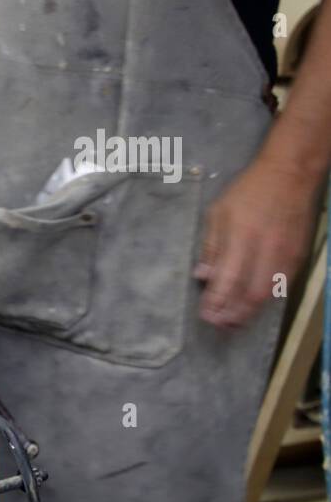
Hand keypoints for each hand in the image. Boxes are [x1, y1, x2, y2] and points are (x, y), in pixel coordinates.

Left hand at [195, 160, 318, 327]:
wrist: (291, 175)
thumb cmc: (248, 191)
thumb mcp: (218, 212)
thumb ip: (211, 246)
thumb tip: (203, 276)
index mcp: (242, 237)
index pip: (227, 280)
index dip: (216, 302)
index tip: (205, 315)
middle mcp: (265, 250)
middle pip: (251, 294)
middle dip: (234, 315)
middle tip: (219, 326)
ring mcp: (285, 254)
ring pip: (269, 294)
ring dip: (250, 312)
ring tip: (234, 323)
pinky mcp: (298, 255)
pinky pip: (282, 285)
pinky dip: (267, 299)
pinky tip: (254, 305)